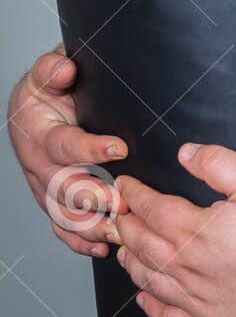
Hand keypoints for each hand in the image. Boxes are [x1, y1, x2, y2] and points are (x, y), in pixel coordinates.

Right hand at [6, 46, 128, 257]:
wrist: (29, 112)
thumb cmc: (43, 93)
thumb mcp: (45, 74)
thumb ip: (52, 69)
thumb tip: (64, 69)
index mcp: (40, 135)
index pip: (64, 145)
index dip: (90, 148)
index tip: (119, 148)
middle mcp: (40, 167)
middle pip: (65, 189)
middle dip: (96, 198)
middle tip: (125, 202)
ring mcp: (45, 188)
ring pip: (65, 216)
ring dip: (92, 226)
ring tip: (120, 232)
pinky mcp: (52, 201)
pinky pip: (62, 228)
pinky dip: (80, 242)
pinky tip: (103, 248)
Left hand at [114, 143, 235, 316]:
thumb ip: (217, 163)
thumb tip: (185, 153)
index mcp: (193, 230)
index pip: (151, 208)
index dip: (134, 194)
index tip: (125, 185)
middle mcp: (185, 266)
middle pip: (141, 245)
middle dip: (125, 226)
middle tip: (117, 215)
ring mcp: (193, 298)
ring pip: (148, 280)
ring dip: (130, 263)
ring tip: (123, 251)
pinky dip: (150, 307)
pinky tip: (144, 298)